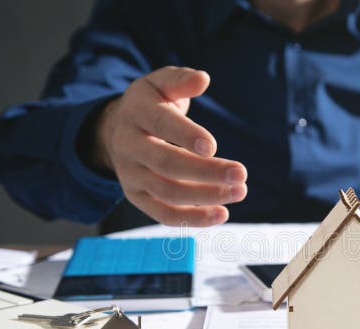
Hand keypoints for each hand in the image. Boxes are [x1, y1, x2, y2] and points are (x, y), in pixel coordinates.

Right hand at [93, 66, 246, 226]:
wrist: (118, 130)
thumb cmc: (152, 103)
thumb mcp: (161, 83)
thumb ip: (181, 80)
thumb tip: (202, 79)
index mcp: (136, 112)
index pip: (160, 124)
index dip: (186, 136)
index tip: (214, 146)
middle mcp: (129, 145)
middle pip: (166, 164)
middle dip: (205, 172)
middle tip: (241, 174)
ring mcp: (130, 174)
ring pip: (167, 192)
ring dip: (205, 196)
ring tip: (239, 191)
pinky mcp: (137, 196)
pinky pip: (163, 214)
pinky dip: (192, 218)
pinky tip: (222, 214)